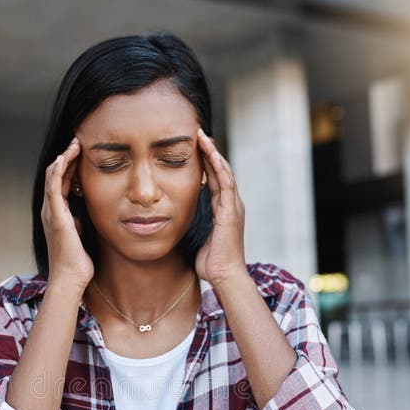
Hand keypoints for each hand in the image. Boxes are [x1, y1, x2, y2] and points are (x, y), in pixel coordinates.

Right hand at [41, 137, 93, 291]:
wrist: (71, 278)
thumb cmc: (77, 261)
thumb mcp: (80, 235)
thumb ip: (78, 223)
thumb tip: (81, 217)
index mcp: (57, 213)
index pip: (62, 182)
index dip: (70, 166)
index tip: (82, 152)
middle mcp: (50, 210)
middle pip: (56, 175)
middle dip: (67, 157)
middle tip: (78, 141)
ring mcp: (51, 212)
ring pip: (53, 177)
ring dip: (64, 158)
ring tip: (74, 143)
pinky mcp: (56, 216)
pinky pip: (53, 188)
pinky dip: (57, 171)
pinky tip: (64, 157)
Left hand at [194, 129, 246, 286]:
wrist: (225, 276)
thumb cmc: (211, 263)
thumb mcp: (198, 238)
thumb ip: (192, 226)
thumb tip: (176, 222)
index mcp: (224, 210)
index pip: (214, 180)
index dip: (205, 164)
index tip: (194, 148)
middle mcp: (231, 205)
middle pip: (220, 171)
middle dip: (209, 152)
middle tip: (198, 133)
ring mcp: (233, 206)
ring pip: (224, 171)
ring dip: (213, 153)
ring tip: (202, 136)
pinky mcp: (231, 210)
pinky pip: (225, 182)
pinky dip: (218, 166)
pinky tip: (210, 153)